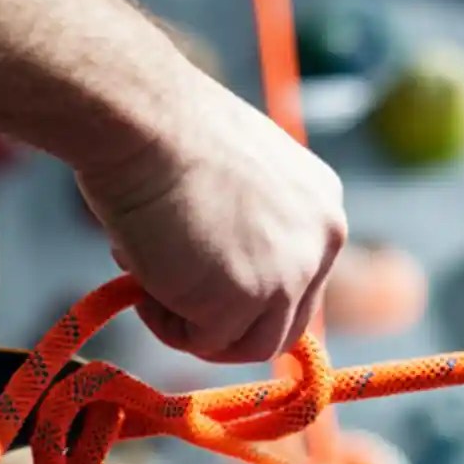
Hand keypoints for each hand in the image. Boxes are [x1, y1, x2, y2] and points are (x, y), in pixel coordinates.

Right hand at [77, 73, 346, 362]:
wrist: (144, 118)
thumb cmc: (168, 134)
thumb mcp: (238, 181)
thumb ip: (248, 228)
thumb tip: (217, 276)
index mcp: (323, 207)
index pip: (304, 282)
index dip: (252, 297)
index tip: (206, 290)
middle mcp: (322, 242)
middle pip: (288, 325)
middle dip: (231, 327)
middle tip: (176, 308)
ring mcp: (289, 274)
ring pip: (252, 344)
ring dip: (200, 332)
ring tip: (152, 291)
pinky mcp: (245, 298)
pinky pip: (204, 340)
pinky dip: (167, 323)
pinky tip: (140, 281)